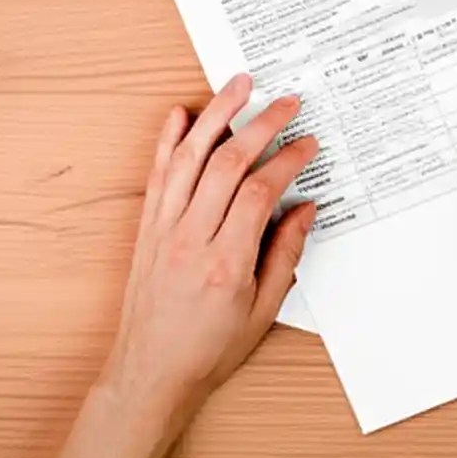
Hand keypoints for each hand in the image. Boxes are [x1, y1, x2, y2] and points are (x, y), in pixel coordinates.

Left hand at [39, 74, 317, 457]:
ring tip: (238, 85)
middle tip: (286, 102)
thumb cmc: (209, 347)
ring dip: (216, 116)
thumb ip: (286, 253)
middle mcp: (191, 238)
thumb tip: (304, 208)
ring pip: (190, 157)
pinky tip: (182, 114)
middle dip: (261, 125)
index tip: (308, 144)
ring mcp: (164, 229)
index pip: (259, 191)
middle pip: (227, 163)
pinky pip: (158, 174)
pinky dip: (168, 140)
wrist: (151, 372)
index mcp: (226, 261)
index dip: (288, 160)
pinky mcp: (148, 228)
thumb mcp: (264, 308)